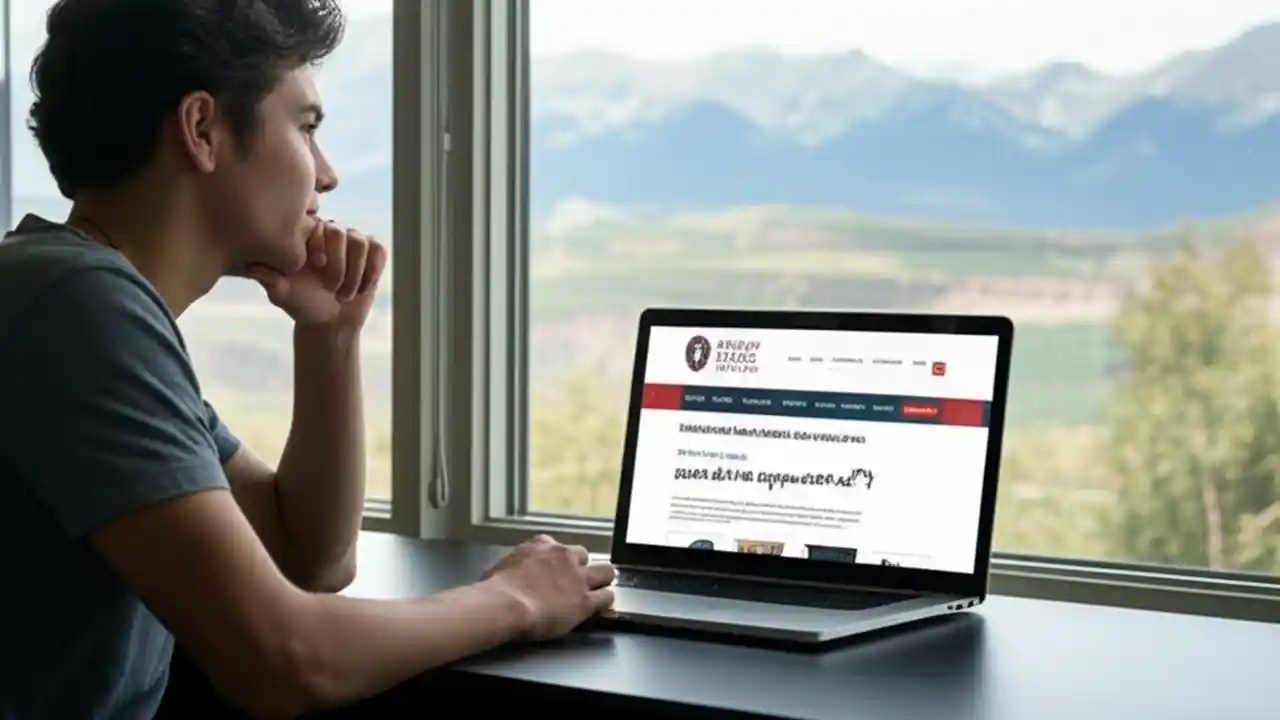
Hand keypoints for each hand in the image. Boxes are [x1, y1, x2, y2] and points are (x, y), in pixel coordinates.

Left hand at [245, 220, 387, 328]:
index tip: (316, 268)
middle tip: (331, 287)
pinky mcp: (373, 254)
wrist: (330, 321)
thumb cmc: (302, 303)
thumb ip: (269, 278)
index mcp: (308, 236)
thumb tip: (250, 267)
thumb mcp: (282, 292)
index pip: (319, 226)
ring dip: (356, 274)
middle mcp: (331, 233)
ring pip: (362, 243)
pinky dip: (371, 273)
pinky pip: (379, 252)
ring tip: (345, 293)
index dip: (322, 248)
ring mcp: (353, 242)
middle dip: (340, 265)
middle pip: (344, 233)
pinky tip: (361, 289)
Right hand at [480, 534, 615, 640]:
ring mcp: (578, 578)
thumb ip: (516, 567)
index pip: (558, 547)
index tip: (554, 571)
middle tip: (576, 582)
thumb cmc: (495, 588)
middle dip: (582, 567)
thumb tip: (508, 576)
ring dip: (601, 581)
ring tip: (597, 592)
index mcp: (542, 545)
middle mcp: (564, 556)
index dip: (558, 561)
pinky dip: (604, 601)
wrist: (505, 603)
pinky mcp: (586, 600)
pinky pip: (607, 596)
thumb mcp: (503, 566)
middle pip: (585, 556)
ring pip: (605, 571)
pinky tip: (600, 608)